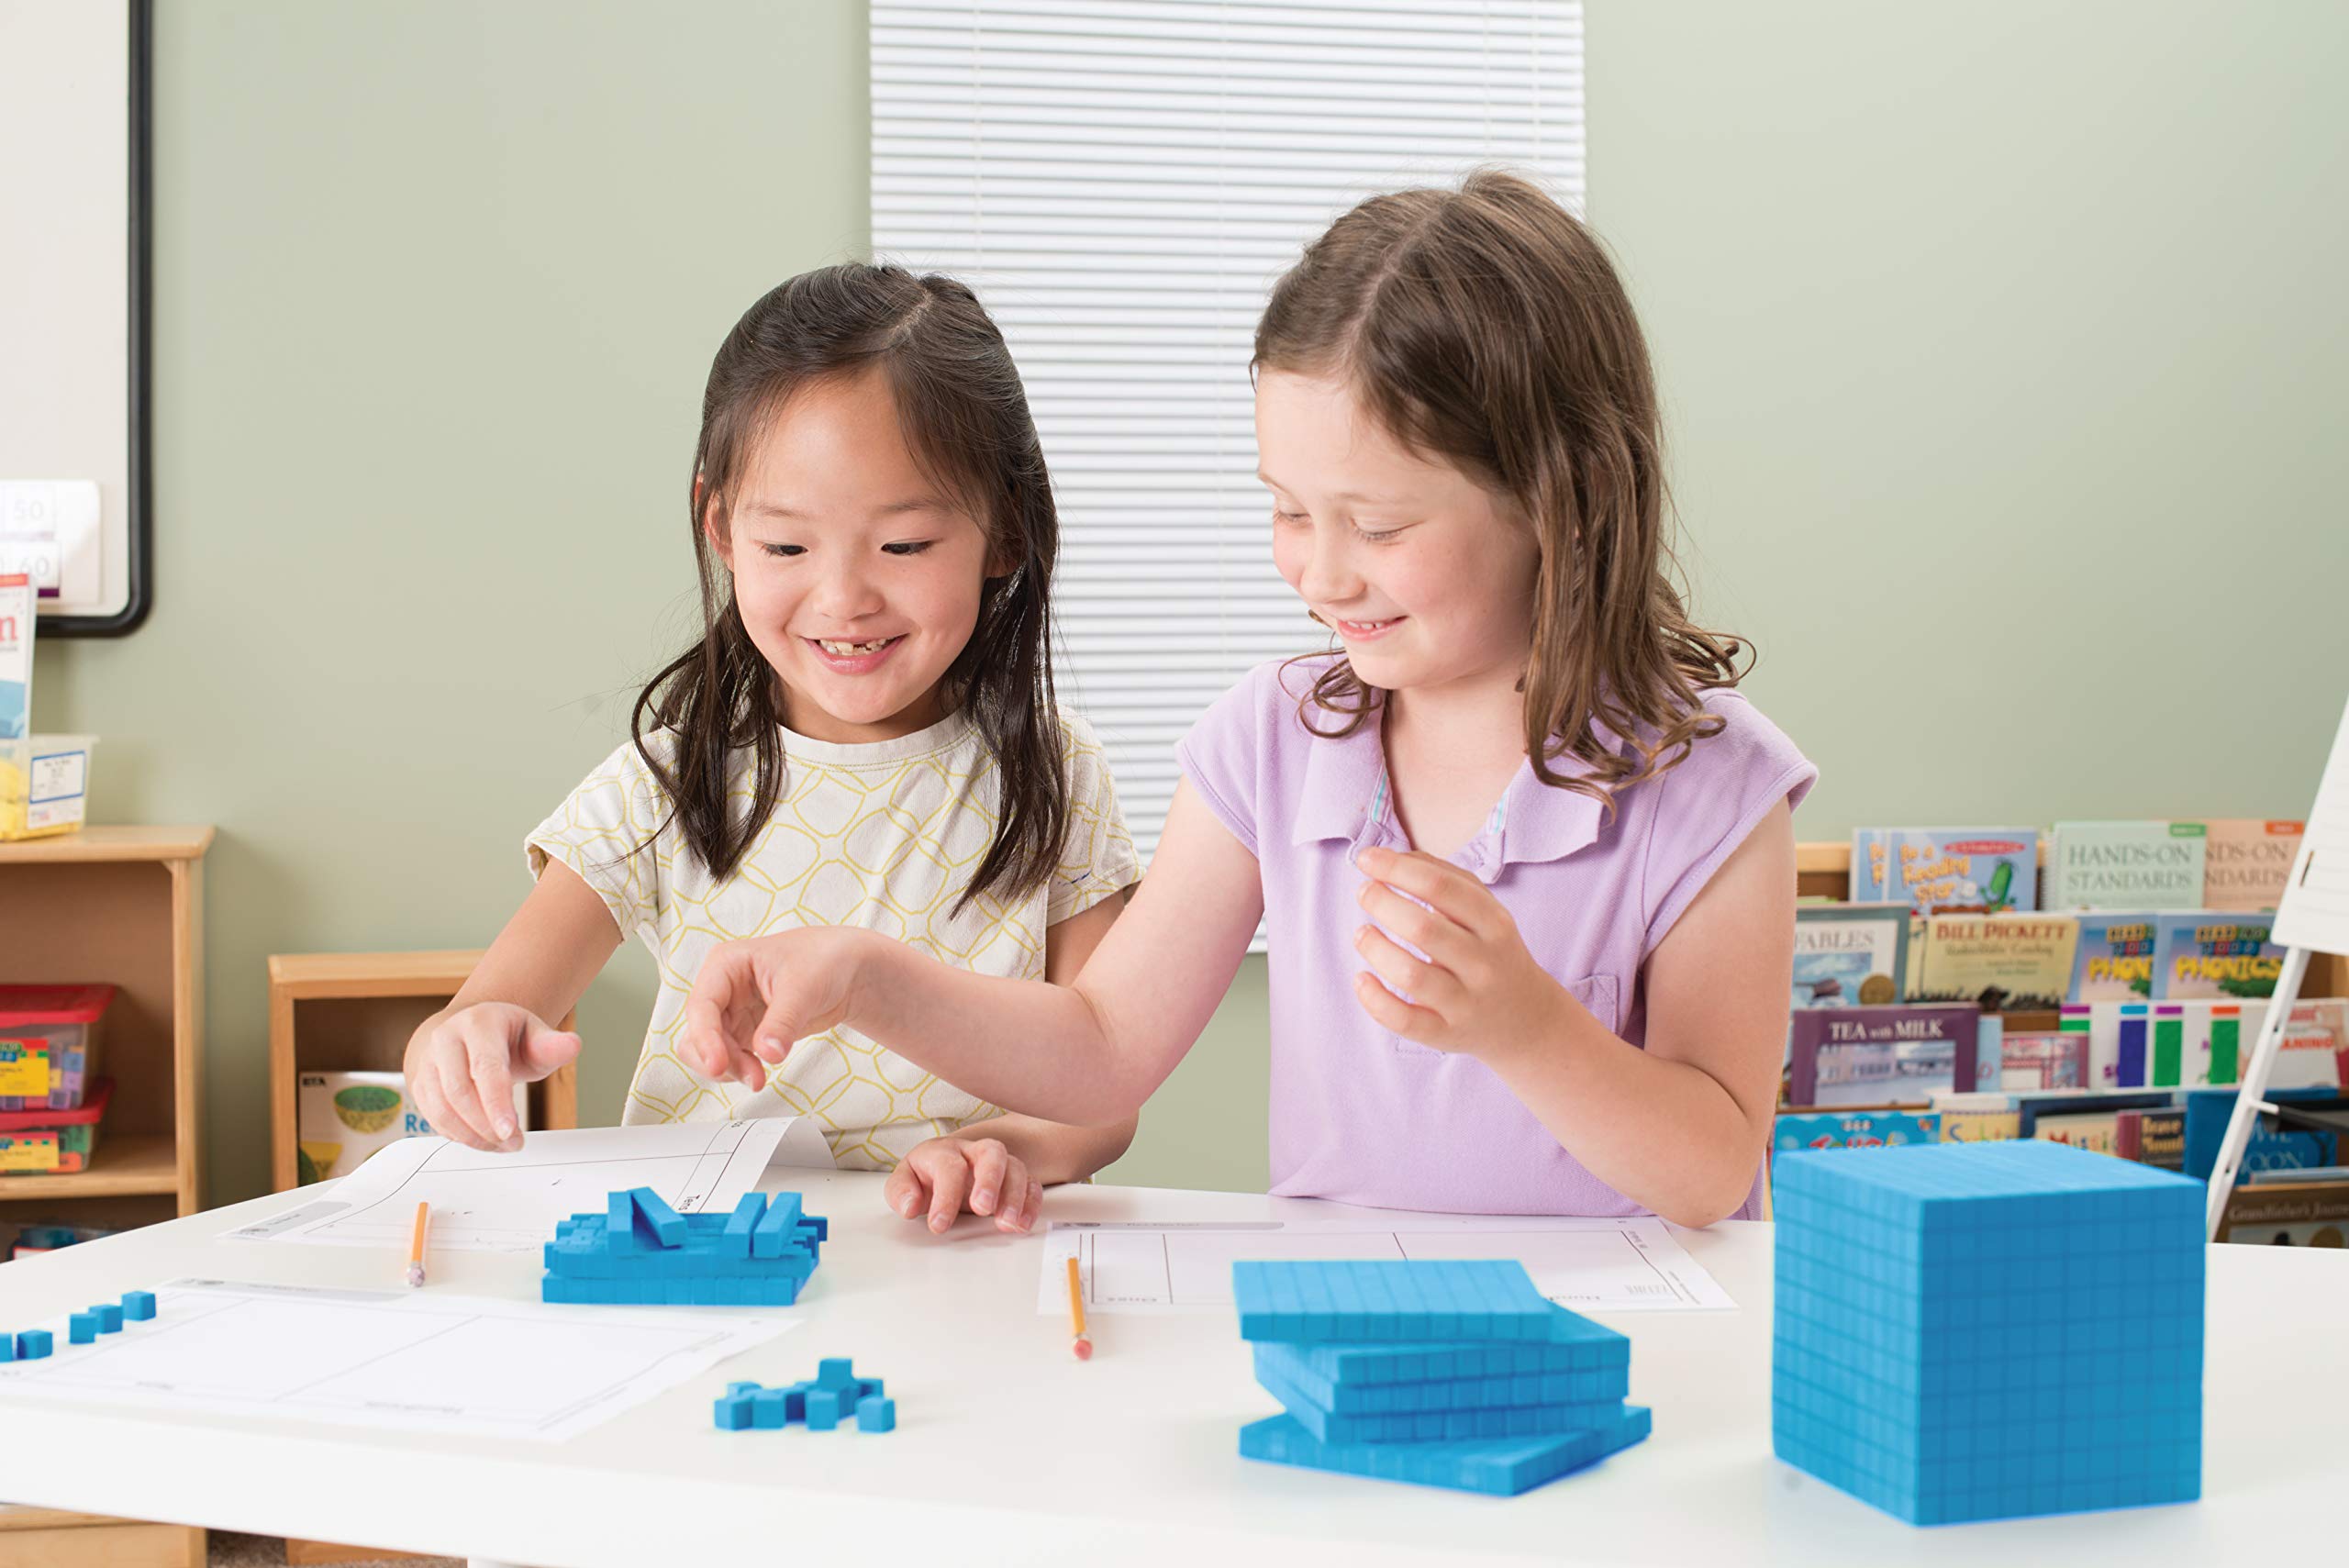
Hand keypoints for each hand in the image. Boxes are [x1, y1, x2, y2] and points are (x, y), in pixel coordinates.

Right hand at [404, 1002, 580, 1151]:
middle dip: (487, 1126)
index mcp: (478, 1024)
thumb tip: (572, 1045)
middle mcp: (446, 1040)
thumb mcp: (533, 1034)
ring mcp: (428, 1062)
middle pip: (459, 1092)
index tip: (510, 1132)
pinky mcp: (419, 1084)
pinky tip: (481, 1138)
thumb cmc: (504, 1036)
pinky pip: (434, 1118)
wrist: (467, 1030)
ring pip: (442, 1109)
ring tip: (501, 1144)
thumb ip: (552, 1045)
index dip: (496, 1103)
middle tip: (513, 1143)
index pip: (485, 1067)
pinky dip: (458, 1135)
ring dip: (472, 1136)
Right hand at [679, 927, 871, 1091]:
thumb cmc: (824, 961)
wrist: (847, 971)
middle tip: (753, 1077)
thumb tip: (767, 1053)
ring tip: (759, 1079)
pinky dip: (738, 1071)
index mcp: (726, 964)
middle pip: (698, 1033)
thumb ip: (783, 1021)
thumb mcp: (805, 987)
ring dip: (729, 1069)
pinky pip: (728, 1058)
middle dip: (719, 1059)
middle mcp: (722, 989)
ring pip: (709, 1050)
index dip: (705, 1038)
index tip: (717, 1064)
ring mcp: (731, 1013)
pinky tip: (758, 1074)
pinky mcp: (745, 1033)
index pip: (701, 1006)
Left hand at [883, 1135, 1044, 1235]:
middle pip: (991, 1153)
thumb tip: (910, 1206)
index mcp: (944, 1151)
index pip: (949, 1166)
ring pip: (1016, 1168)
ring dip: (1014, 1197)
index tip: (939, 1225)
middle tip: (983, 1209)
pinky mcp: (1013, 1180)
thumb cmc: (925, 1177)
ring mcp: (998, 1164)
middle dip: (989, 1181)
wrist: (942, 1170)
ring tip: (1007, 1224)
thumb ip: (901, 1192)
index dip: (945, 1196)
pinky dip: (1031, 1203)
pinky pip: (1031, 1184)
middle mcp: (974, 1152)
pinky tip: (1023, 1224)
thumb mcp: (903, 1182)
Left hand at [1349, 845, 1581, 1059]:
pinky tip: (1361, 978)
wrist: (1525, 1019)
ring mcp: (1465, 1003)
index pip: (1441, 887)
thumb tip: (1393, 858)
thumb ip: (1444, 876)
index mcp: (1494, 924)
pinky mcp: (1446, 1034)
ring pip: (1411, 975)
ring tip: (1362, 933)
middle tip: (1364, 893)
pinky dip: (1375, 999)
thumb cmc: (1492, 951)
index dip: (1396, 868)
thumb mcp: (1485, 910)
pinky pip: (1404, 1020)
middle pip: (1423, 928)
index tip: (1366, 859)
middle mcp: (1483, 964)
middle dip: (1382, 903)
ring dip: (1375, 948)